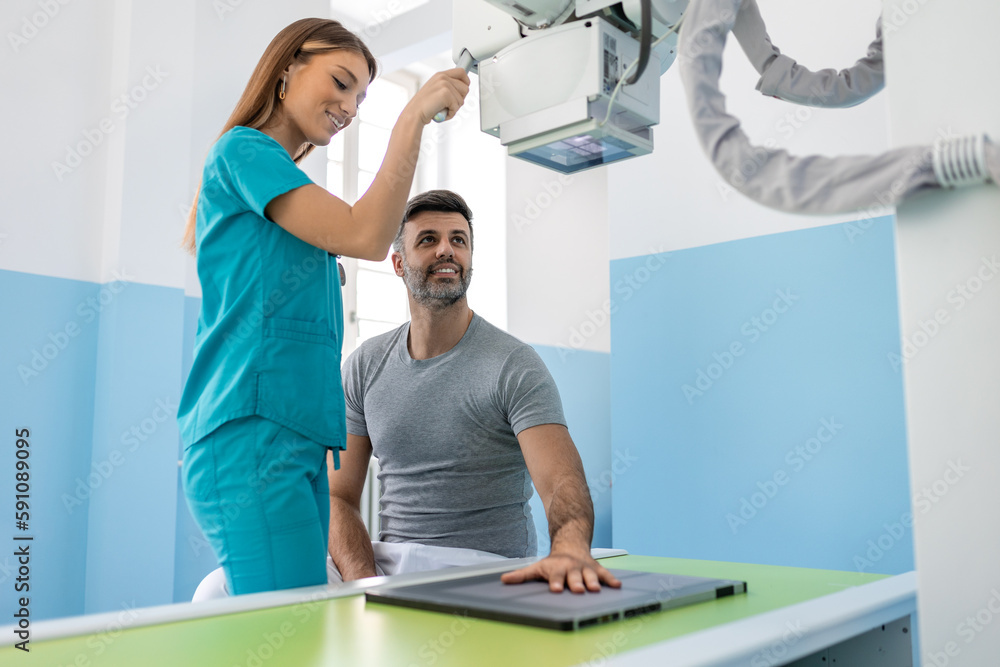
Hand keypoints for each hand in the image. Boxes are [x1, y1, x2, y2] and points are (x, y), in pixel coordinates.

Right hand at [404, 67, 470, 124]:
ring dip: (454, 108)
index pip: (462, 72)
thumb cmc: (425, 106)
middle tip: (449, 104)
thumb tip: (463, 89)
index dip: (465, 83)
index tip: (461, 92)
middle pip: (466, 88)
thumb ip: (448, 87)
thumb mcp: (436, 91)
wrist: (414, 113)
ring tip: (443, 109)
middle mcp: (443, 77)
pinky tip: (441, 112)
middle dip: (460, 99)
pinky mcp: (445, 93)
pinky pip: (457, 106)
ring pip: (462, 99)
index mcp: (441, 75)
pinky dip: (451, 113)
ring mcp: (444, 84)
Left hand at [500, 550, 621, 592]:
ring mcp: (585, 569)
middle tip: (577, 589)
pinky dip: (611, 580)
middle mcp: (572, 568)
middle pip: (574, 576)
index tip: (555, 589)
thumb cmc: (552, 563)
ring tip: (596, 589)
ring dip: (593, 582)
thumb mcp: (536, 567)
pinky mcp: (596, 569)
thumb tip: (503, 580)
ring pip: (590, 576)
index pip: (555, 577)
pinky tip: (618, 586)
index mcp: (557, 569)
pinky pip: (605, 574)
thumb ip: (521, 575)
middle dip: (576, 583)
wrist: (571, 544)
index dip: (556, 582)